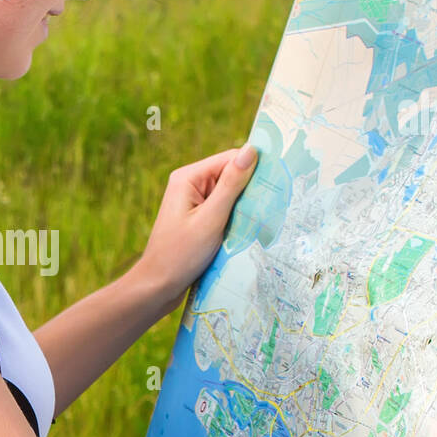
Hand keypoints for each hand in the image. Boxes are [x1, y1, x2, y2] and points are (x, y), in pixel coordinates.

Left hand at [133, 143, 258, 312]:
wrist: (157, 287)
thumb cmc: (181, 254)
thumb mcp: (211, 219)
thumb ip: (231, 185)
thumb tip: (250, 150)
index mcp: (188, 178)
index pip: (230, 159)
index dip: (254, 167)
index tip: (279, 180)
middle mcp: (189, 185)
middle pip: (231, 176)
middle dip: (251, 190)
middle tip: (273, 207)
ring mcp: (193, 203)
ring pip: (230, 196)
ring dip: (245, 207)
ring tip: (261, 221)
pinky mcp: (198, 220)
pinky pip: (224, 211)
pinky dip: (236, 219)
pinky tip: (247, 232)